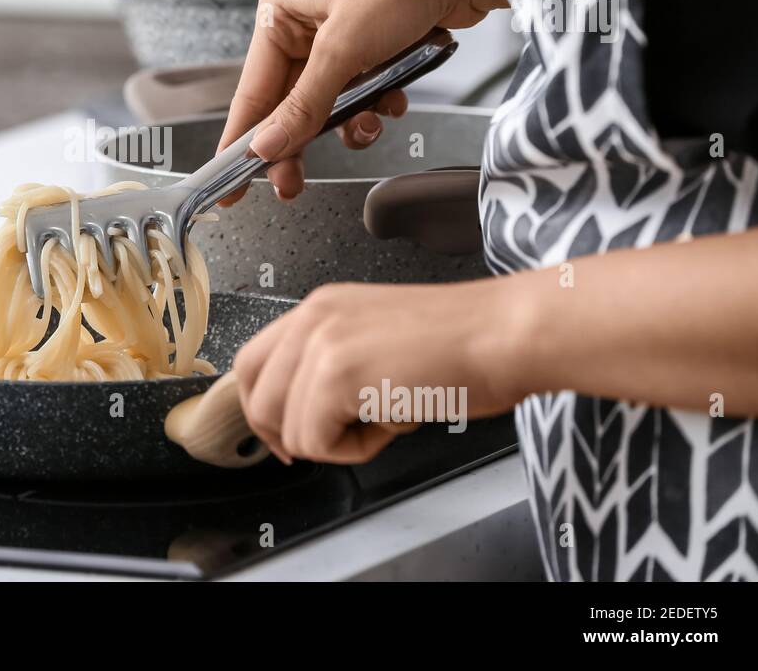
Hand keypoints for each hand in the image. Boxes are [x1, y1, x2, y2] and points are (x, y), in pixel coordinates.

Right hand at [218, 0, 505, 203]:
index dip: (240, 142)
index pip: (251, 92)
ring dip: (347, 124)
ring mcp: (340, 38)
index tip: (230, 185)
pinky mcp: (374, 50)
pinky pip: (360, 97)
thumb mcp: (345, 49)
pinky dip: (375, 106)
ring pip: (327, 106)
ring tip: (369, 125)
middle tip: (291, 185)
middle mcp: (303, 25)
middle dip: (298, 143)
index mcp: (279, 13)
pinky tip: (393, 101)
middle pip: (287, 105)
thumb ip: (305, 105)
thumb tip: (266, 147)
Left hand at [233, 280, 522, 464]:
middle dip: (289, 434)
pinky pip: (316, 442)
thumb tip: (305, 417)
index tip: (290, 436)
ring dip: (335, 442)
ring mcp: (319, 344)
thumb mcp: (378, 343)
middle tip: (335, 443)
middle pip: (256, 397)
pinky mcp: (334, 376)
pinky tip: (394, 420)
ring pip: (287, 428)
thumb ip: (333, 367)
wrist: (505, 334)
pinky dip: (355, 450)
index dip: (265, 409)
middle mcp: (310, 318)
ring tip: (386, 416)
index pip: (252, 362)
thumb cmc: (464, 344)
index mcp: (319, 307)